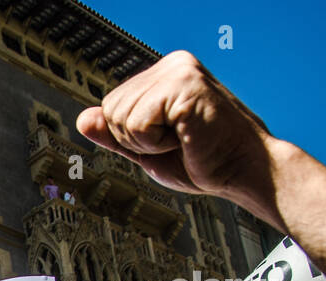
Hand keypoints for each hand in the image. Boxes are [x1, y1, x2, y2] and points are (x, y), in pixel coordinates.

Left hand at [76, 51, 279, 225]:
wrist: (243, 170)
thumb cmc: (203, 161)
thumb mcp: (147, 150)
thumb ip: (115, 134)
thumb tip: (83, 120)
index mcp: (164, 75)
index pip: (111, 105)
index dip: (129, 136)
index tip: (168, 140)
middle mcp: (171, 65)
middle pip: (111, 109)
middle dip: (135, 139)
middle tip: (176, 141)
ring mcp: (179, 70)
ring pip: (120, 116)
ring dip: (147, 142)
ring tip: (183, 138)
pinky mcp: (184, 85)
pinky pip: (137, 122)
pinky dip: (156, 142)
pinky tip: (186, 136)